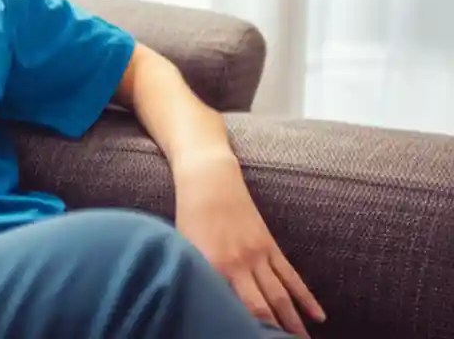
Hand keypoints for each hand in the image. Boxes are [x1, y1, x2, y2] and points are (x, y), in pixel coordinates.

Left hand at [174, 153, 325, 336]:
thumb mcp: (184, 246)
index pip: (234, 307)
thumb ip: (196, 275)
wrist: (209, 180)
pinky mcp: (269, 245)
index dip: (244, 327)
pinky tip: (318, 316)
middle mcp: (239, 263)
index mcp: (214, 265)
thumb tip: (201, 303)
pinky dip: (305, 297)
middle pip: (263, 307)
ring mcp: (258, 254)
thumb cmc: (190, 215)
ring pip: (281, 295)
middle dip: (275, 332)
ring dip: (293, 322)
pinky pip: (291, 276)